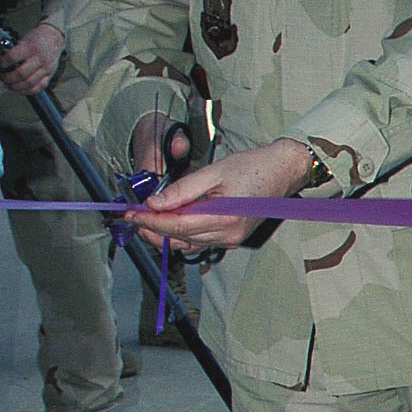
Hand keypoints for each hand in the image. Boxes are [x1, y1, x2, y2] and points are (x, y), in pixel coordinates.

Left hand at [0, 20, 62, 95]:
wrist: (53, 38)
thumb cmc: (35, 39)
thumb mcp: (23, 39)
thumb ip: (14, 50)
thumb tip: (3, 64)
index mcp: (30, 47)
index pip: (12, 58)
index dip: (3, 63)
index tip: (0, 65)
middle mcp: (39, 59)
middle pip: (21, 74)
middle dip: (8, 78)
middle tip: (2, 77)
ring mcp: (46, 68)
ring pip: (30, 83)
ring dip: (16, 86)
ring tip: (9, 84)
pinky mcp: (50, 74)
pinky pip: (39, 87)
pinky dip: (28, 91)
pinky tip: (21, 90)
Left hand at [127, 135, 313, 251]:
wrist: (280, 172)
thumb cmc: (252, 168)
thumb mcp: (213, 172)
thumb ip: (183, 190)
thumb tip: (154, 203)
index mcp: (225, 218)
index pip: (177, 225)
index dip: (150, 221)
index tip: (131, 213)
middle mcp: (228, 234)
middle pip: (179, 237)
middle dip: (152, 228)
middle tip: (131, 216)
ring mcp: (230, 239)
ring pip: (187, 243)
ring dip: (163, 234)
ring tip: (144, 220)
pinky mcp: (231, 238)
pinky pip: (198, 242)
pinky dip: (179, 235)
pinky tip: (167, 224)